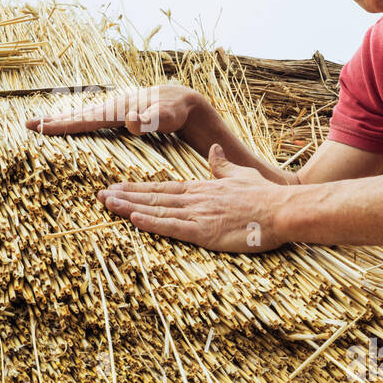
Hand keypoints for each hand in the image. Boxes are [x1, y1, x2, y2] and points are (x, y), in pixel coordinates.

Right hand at [26, 84, 203, 135]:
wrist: (183, 100)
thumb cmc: (176, 112)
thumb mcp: (166, 117)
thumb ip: (150, 120)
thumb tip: (131, 120)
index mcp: (118, 109)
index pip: (86, 119)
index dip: (64, 125)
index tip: (41, 128)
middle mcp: (112, 106)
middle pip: (79, 114)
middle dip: (54, 120)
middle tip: (28, 124)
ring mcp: (113, 108)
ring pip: (82, 114)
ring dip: (61, 119)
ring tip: (40, 124)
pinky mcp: (117, 112)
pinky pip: (91, 117)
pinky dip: (75, 120)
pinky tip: (68, 124)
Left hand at [96, 143, 290, 251]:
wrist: (283, 209)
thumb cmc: (265, 196)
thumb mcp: (240, 175)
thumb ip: (222, 166)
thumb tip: (214, 150)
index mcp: (201, 189)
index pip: (162, 187)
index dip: (137, 188)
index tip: (116, 187)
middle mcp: (195, 200)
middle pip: (153, 198)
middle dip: (125, 197)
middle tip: (99, 196)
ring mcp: (199, 215)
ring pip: (157, 211)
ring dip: (130, 208)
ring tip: (107, 204)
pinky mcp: (206, 232)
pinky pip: (173, 227)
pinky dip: (152, 223)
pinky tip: (133, 220)